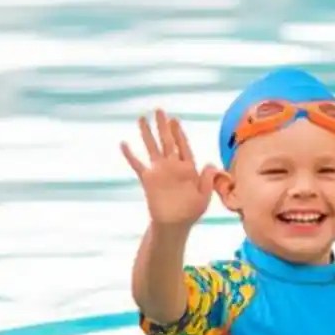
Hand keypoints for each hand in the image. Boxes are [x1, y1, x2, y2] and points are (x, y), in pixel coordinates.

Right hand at [121, 109, 217, 228]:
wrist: (175, 224)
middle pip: (167, 141)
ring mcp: (159, 171)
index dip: (179, 133)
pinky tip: (123, 144)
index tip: (174, 120)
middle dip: (163, 126)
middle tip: (159, 110)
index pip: (183, 146)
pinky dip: (130, 155)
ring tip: (141, 119)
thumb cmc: (191, 212)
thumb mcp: (203, 196)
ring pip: (152, 148)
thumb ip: (207, 179)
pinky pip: (137, 165)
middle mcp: (172, 166)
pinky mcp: (148, 180)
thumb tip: (210, 163)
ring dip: (147, 134)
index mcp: (188, 168)